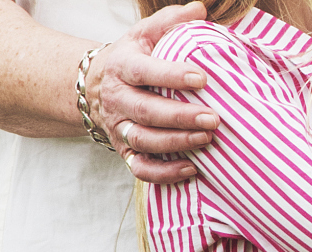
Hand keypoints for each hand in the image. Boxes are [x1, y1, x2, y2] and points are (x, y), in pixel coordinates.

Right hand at [88, 3, 216, 184]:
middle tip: (215, 119)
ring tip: (207, 140)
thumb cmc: (133, 59)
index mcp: (123, 67)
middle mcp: (119, 99)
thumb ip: (170, 22)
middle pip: (146, 111)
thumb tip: (200, 8)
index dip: (171, 75)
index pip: (145, 71)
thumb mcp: (144, 35)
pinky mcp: (125, 151)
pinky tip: (191, 170)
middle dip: (180, 117)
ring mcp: (120, 127)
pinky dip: (164, 174)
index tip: (202, 78)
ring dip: (177, 143)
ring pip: (145, 141)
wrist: (96, 86)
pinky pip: (142, 169)